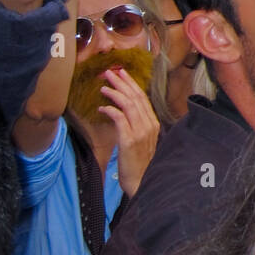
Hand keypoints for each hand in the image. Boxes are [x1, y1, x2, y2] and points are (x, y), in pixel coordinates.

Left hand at [99, 66, 159, 197]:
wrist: (143, 182)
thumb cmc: (139, 163)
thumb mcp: (141, 141)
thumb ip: (136, 125)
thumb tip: (121, 112)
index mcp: (153, 123)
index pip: (142, 98)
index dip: (131, 84)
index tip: (122, 74)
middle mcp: (149, 125)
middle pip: (136, 97)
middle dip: (122, 83)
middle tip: (110, 72)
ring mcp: (140, 132)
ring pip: (128, 105)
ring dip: (115, 93)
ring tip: (103, 86)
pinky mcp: (129, 141)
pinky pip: (119, 119)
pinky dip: (110, 110)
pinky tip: (102, 107)